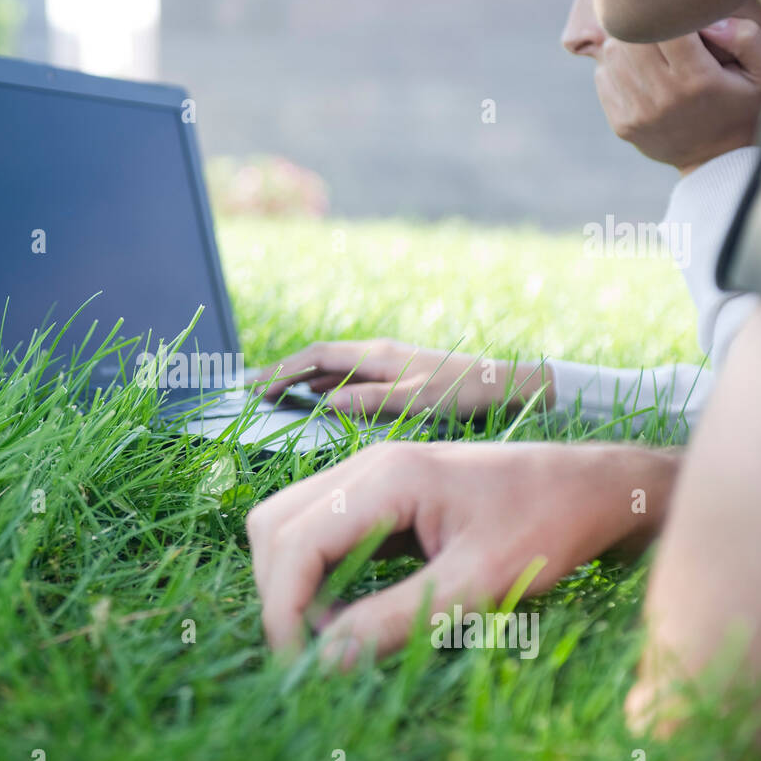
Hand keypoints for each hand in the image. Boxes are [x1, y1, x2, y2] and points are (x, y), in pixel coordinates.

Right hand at [246, 441, 681, 664]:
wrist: (592, 485)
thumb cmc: (548, 525)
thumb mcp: (478, 582)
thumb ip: (397, 620)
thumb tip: (326, 663)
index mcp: (385, 477)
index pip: (294, 541)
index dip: (283, 608)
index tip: (301, 666)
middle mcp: (365, 466)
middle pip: (276, 527)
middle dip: (281, 595)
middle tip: (316, 655)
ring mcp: (369, 476)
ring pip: (290, 525)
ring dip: (294, 583)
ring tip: (335, 635)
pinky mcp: (380, 494)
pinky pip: (320, 529)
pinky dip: (317, 573)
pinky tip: (351, 611)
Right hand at [253, 339, 553, 417]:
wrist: (510, 385)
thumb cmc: (467, 393)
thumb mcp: (418, 400)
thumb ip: (371, 399)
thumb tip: (325, 401)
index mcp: (377, 355)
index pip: (315, 356)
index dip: (281, 369)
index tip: (252, 386)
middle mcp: (377, 355)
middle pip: (317, 360)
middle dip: (282, 372)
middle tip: (250, 392)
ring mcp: (387, 365)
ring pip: (332, 370)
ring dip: (302, 381)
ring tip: (274, 398)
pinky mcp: (398, 378)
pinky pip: (349, 380)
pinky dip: (324, 389)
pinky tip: (318, 405)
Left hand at [595, 18, 760, 172]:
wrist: (718, 159)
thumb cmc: (745, 107)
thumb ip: (748, 37)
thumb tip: (711, 21)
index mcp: (697, 79)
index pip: (665, 27)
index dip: (668, 11)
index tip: (677, 9)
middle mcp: (663, 97)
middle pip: (631, 38)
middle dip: (643, 24)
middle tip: (660, 22)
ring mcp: (637, 113)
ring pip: (612, 55)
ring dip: (628, 42)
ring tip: (650, 43)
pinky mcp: (622, 124)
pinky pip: (604, 77)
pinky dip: (616, 66)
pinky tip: (640, 69)